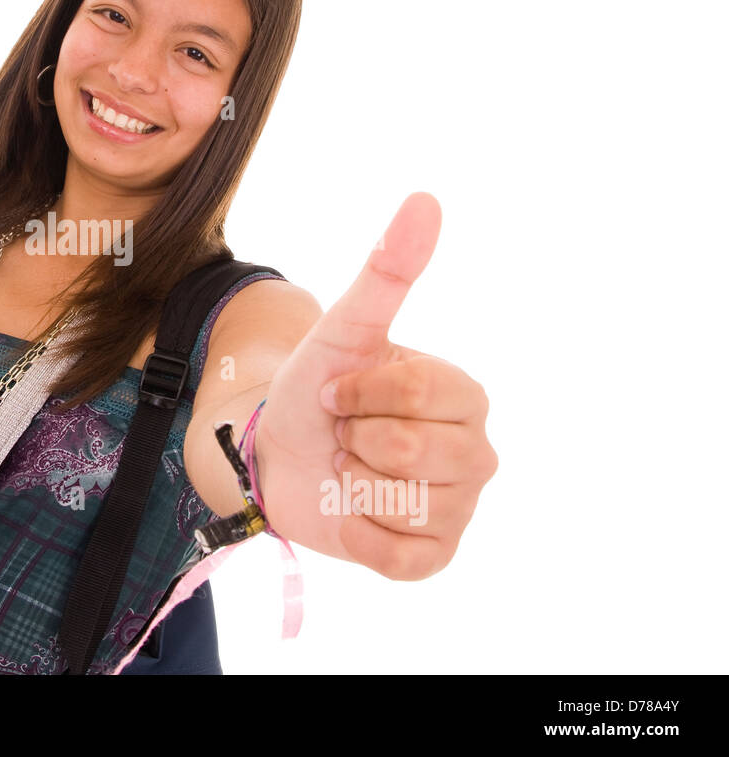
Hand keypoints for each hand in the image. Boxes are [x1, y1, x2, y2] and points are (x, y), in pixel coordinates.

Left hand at [257, 193, 495, 578]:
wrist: (279, 454)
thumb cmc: (318, 389)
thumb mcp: (344, 329)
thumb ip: (386, 271)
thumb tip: (425, 199)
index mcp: (466, 396)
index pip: (417, 397)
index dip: (359, 393)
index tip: (341, 393)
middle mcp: (476, 454)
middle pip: (410, 452)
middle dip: (355, 439)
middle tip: (347, 435)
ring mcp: (459, 508)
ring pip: (402, 504)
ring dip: (352, 483)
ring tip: (350, 468)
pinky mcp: (432, 557)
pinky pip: (401, 558)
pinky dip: (360, 534)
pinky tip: (351, 510)